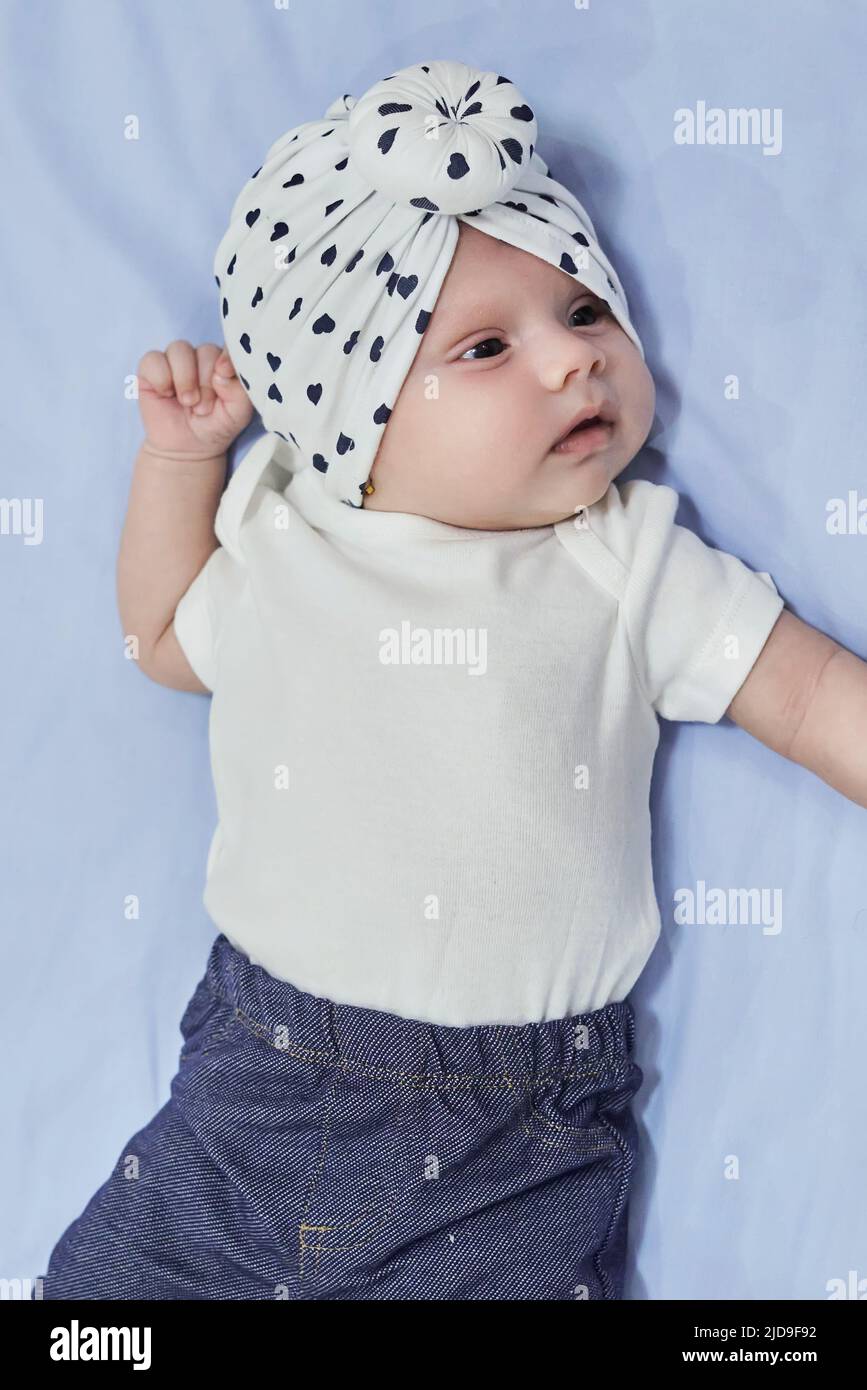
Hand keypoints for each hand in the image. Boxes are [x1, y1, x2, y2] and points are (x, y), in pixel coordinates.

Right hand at [137, 340, 254, 457]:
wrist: (187, 447)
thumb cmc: (215, 426)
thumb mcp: (237, 414)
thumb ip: (239, 392)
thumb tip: (222, 372)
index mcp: (224, 362)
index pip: (229, 346)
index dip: (226, 357)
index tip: (223, 373)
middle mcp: (201, 356)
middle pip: (205, 351)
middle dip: (205, 382)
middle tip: (203, 408)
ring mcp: (175, 359)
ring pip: (179, 349)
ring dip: (185, 380)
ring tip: (188, 403)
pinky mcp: (151, 367)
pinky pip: (153, 359)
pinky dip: (161, 378)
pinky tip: (165, 394)